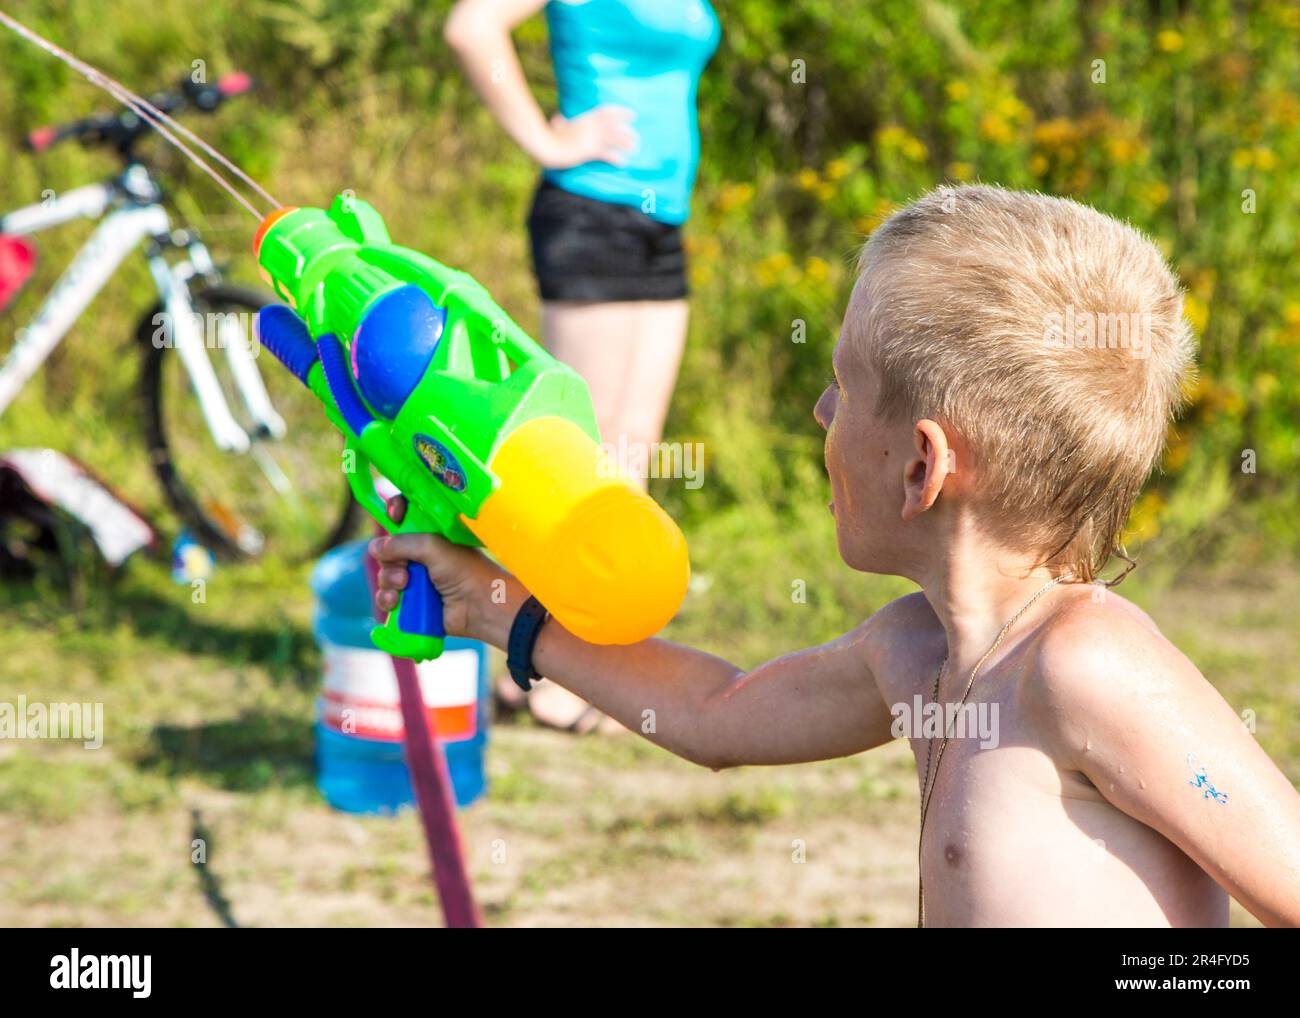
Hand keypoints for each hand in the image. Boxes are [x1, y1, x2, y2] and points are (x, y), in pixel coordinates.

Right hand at [369, 495, 507, 641]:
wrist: (480, 607)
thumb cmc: (464, 571)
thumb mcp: (432, 547)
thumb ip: (401, 543)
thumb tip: (375, 547)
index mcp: (431, 537)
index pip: (405, 521)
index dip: (396, 515)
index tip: (392, 515)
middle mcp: (422, 557)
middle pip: (388, 552)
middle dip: (389, 561)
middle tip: (404, 571)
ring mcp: (417, 581)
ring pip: (385, 577)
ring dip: (387, 582)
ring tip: (403, 586)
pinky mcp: (413, 604)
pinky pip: (388, 599)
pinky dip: (387, 600)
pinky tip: (395, 603)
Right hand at [539, 105, 637, 168]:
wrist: (547, 146)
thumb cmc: (550, 138)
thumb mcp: (557, 127)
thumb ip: (560, 122)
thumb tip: (557, 118)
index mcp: (585, 119)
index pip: (607, 111)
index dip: (621, 112)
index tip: (632, 114)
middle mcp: (590, 126)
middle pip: (614, 125)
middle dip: (626, 130)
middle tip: (637, 136)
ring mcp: (590, 137)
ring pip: (613, 138)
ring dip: (625, 143)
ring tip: (634, 148)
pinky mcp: (588, 150)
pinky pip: (606, 153)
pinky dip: (615, 158)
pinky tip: (623, 162)